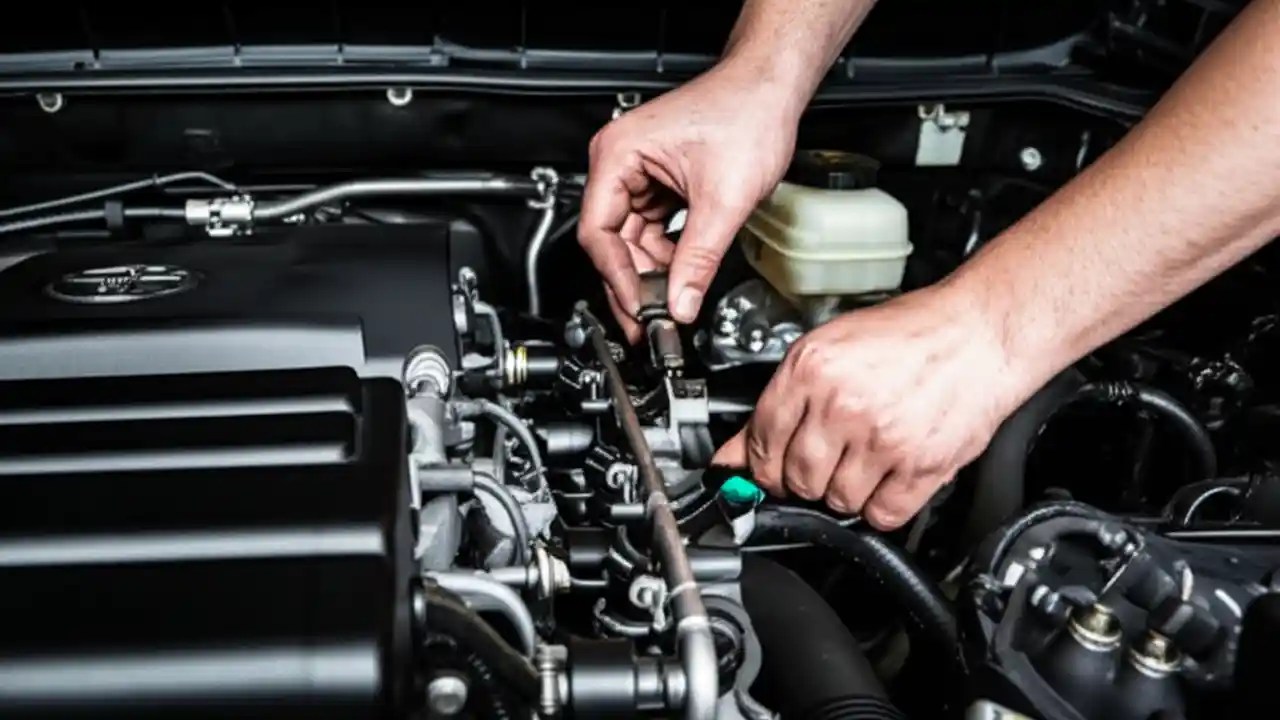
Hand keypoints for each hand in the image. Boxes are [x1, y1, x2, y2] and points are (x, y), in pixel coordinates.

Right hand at [578, 62, 801, 339]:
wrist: (772, 88)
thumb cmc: (746, 112)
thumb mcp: (724, 199)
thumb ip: (699, 259)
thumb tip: (681, 304)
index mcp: (618, 155)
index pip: (598, 232)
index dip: (617, 277)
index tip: (637, 309)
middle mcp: (620, 162)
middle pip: (611, 240)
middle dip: (633, 282)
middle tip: (649, 320)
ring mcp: (639, 173)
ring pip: (632, 239)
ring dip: (651, 271)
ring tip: (670, 301)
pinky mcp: (659, 182)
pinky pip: (652, 228)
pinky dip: (665, 254)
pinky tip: (680, 274)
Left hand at [712, 286, 1033, 529]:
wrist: (981, 332)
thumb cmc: (912, 334)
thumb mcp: (831, 348)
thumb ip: (782, 400)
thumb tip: (735, 452)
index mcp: (811, 369)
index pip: (760, 441)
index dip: (760, 463)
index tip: (767, 470)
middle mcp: (842, 403)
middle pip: (795, 479)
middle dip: (804, 479)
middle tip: (825, 461)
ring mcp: (881, 438)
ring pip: (837, 501)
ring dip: (846, 492)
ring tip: (864, 461)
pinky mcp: (920, 465)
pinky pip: (882, 514)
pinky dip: (882, 507)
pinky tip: (888, 479)